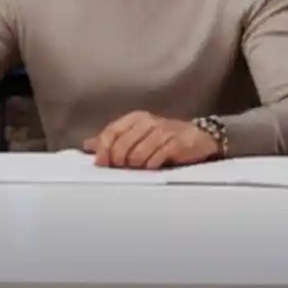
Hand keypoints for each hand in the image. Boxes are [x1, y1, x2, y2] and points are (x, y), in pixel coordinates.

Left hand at [82, 111, 219, 169]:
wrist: (200, 137)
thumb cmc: (165, 138)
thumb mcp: (137, 134)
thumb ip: (113, 139)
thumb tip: (88, 145)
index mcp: (136, 118)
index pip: (111, 132)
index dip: (103, 150)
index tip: (102, 164)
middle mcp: (148, 122)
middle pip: (121, 146)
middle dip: (118, 162)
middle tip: (123, 169)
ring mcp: (163, 131)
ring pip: (137, 154)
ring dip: (136, 166)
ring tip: (140, 168)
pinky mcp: (176, 143)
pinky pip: (155, 159)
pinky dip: (151, 166)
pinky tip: (153, 167)